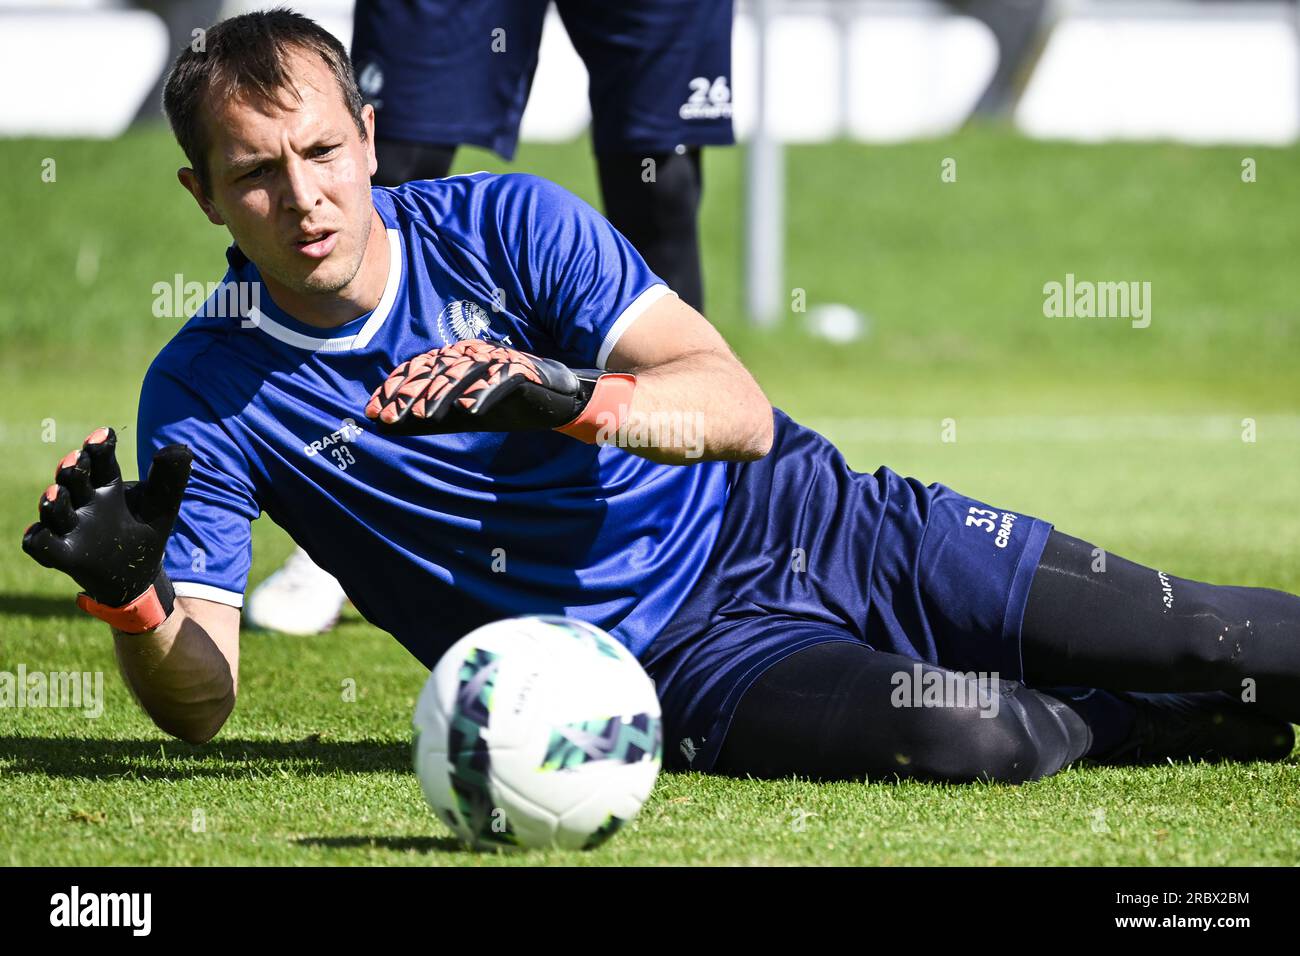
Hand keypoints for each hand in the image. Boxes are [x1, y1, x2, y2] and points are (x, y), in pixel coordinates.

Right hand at [21, 427, 191, 630]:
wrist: (138, 575)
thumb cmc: (145, 532)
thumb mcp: (163, 506)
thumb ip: (171, 479)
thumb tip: (180, 448)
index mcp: (108, 486)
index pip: (100, 461)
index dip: (99, 447)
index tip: (104, 435)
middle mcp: (85, 503)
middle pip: (72, 479)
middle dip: (73, 468)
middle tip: (78, 459)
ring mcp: (71, 527)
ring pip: (53, 509)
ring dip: (52, 500)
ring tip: (56, 493)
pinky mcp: (62, 555)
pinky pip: (40, 544)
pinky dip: (38, 538)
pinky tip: (39, 533)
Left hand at [364, 339, 634, 440]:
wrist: (567, 401)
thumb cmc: (514, 405)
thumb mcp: (466, 410)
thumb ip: (432, 413)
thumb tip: (388, 423)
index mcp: (462, 360)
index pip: (421, 369)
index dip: (396, 388)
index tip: (372, 411)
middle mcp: (479, 356)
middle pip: (436, 370)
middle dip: (410, 393)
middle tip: (386, 416)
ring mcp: (502, 363)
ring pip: (464, 374)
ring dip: (440, 395)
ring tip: (421, 417)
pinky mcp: (526, 373)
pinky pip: (502, 381)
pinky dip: (485, 394)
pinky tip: (469, 411)